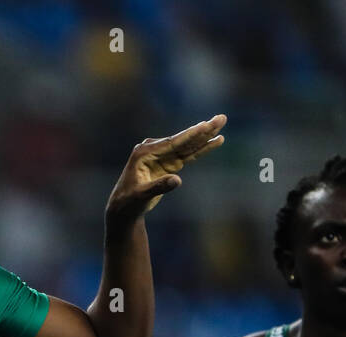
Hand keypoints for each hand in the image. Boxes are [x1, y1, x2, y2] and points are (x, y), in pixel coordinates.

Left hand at [105, 115, 226, 223]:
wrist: (124, 208)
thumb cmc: (129, 202)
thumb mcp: (141, 195)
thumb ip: (158, 187)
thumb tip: (177, 180)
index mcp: (145, 152)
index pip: (172, 143)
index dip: (191, 135)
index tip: (206, 126)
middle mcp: (154, 149)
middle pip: (183, 139)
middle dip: (203, 130)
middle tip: (221, 118)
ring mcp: (162, 155)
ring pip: (187, 145)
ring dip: (205, 136)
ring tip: (221, 124)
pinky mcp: (168, 163)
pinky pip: (188, 154)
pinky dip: (201, 148)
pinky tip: (214, 141)